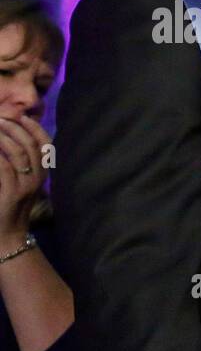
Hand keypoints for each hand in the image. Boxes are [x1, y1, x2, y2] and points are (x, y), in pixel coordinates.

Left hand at [0, 116, 49, 243]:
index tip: (22, 116)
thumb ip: (19, 164)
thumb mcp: (20, 182)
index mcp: (42, 173)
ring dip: (4, 138)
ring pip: (18, 154)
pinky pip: (4, 168)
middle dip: (15, 129)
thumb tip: (10, 140)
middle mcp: (38, 178)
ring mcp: (26, 186)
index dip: (35, 128)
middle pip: (31, 145)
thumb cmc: (10, 205)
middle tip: (0, 120)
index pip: (46, 145)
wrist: (8, 233)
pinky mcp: (13, 193)